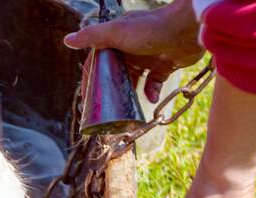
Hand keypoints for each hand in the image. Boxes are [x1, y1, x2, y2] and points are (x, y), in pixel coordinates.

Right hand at [62, 0, 203, 101]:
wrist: (188, 29)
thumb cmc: (151, 28)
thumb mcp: (117, 32)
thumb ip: (93, 36)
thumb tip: (67, 40)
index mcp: (117, 39)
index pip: (98, 62)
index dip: (91, 81)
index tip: (87, 100)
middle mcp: (131, 48)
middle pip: (115, 75)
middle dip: (110, 93)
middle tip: (105, 111)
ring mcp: (147, 58)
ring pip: (133, 82)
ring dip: (129, 96)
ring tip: (125, 110)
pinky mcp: (163, 66)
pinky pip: (152, 84)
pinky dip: (150, 92)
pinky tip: (150, 98)